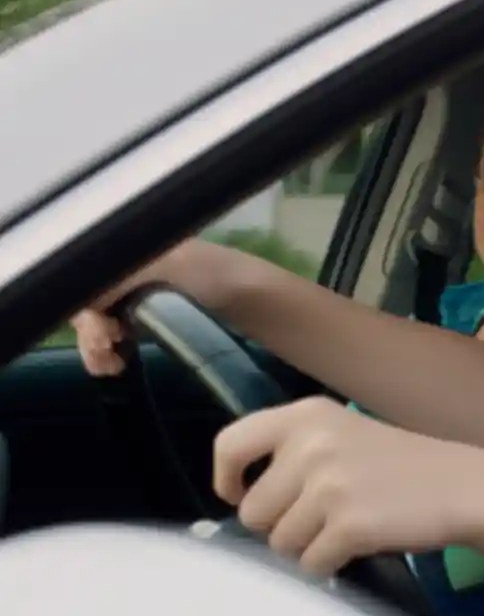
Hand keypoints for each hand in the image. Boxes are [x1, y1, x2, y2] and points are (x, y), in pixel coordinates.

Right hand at [68, 239, 222, 376]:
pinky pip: (120, 336)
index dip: (87, 309)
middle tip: (105, 355)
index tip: (102, 335)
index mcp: (137, 248)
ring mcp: (147, 295)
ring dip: (96, 347)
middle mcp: (137, 268)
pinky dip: (110, 352)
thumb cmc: (221, 276)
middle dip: (91, 331)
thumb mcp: (168, 263)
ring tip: (109, 367)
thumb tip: (82, 300)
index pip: (89, 278)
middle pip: (92, 302)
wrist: (268, 303)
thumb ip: (120, 274)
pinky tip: (116, 365)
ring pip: (103, 322)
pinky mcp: (159, 320)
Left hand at [213, 396, 483, 576]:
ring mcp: (330, 485)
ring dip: (306, 547)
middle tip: (323, 516)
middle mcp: (312, 444)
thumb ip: (291, 451)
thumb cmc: (398, 464)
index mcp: (305, 415)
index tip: (240, 495)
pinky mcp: (349, 524)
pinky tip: (358, 544)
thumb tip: (239, 499)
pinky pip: (310, 564)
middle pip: (253, 511)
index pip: (230, 445)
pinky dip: (329, 565)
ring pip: (279, 543)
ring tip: (344, 526)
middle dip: (280, 525)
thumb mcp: (341, 432)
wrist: (461, 485)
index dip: (227, 480)